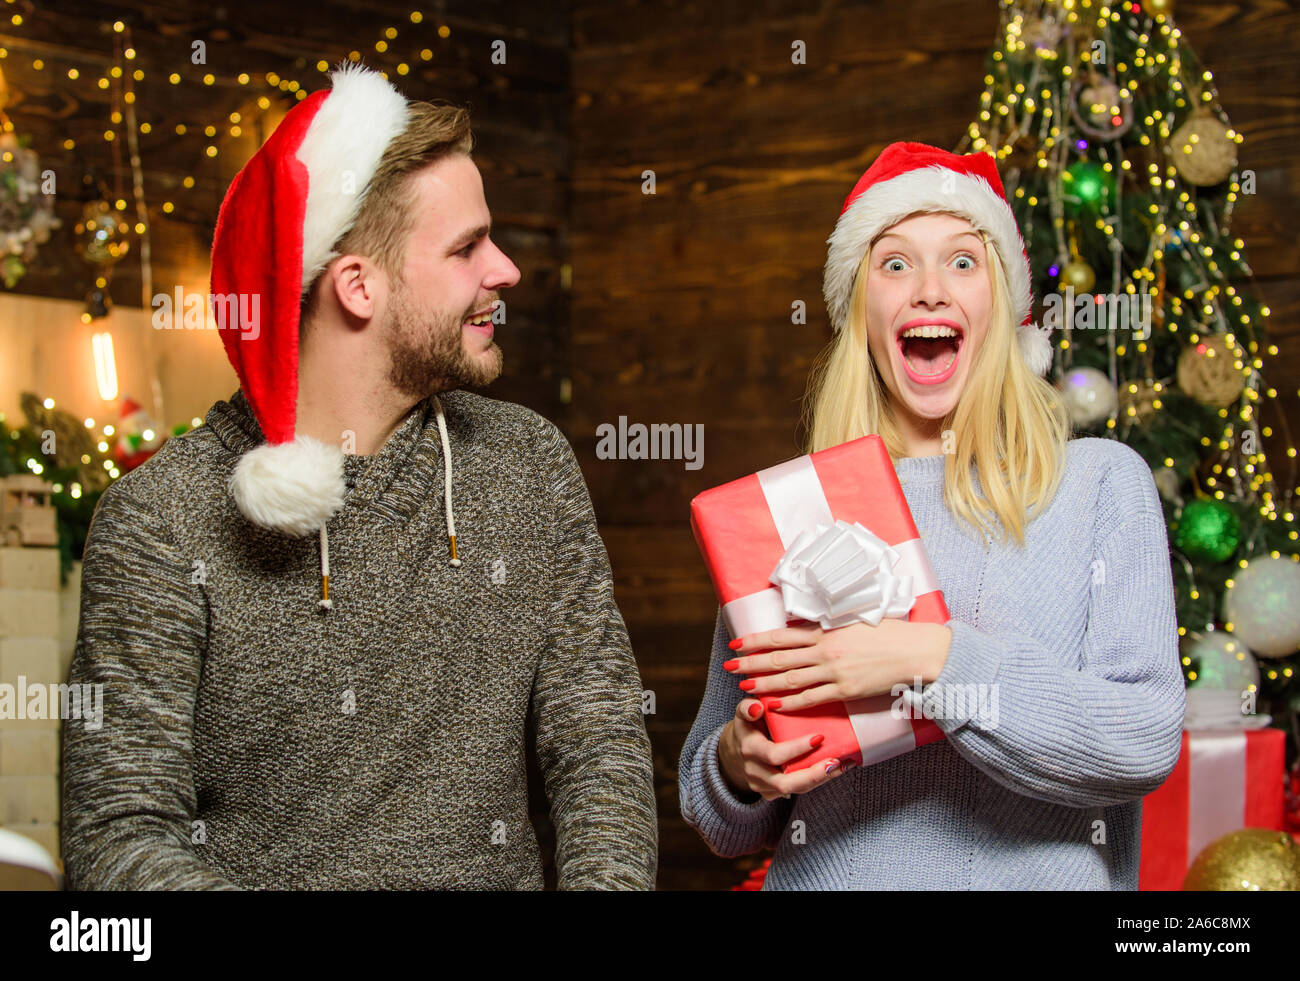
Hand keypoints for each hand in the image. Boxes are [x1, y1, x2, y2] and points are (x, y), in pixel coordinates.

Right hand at [718, 698, 850, 800]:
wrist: (735, 751)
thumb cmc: (748, 727)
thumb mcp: (743, 713)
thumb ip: (748, 707)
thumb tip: (757, 706)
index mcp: (749, 749)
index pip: (774, 754)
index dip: (796, 749)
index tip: (819, 737)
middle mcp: (754, 771)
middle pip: (784, 782)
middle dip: (812, 774)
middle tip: (835, 761)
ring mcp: (762, 785)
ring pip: (794, 789)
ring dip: (819, 779)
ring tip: (841, 766)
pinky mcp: (770, 793)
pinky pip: (796, 790)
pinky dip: (816, 781)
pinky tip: (834, 770)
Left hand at [723, 619, 951, 712]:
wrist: (915, 651)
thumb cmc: (889, 633)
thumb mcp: (854, 621)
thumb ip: (829, 627)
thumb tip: (808, 627)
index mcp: (826, 630)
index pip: (782, 635)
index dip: (756, 640)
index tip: (736, 643)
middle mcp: (825, 650)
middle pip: (779, 657)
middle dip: (750, 663)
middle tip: (728, 667)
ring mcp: (834, 671)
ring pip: (790, 679)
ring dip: (764, 684)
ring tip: (743, 688)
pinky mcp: (846, 690)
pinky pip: (812, 698)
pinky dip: (791, 702)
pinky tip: (774, 705)